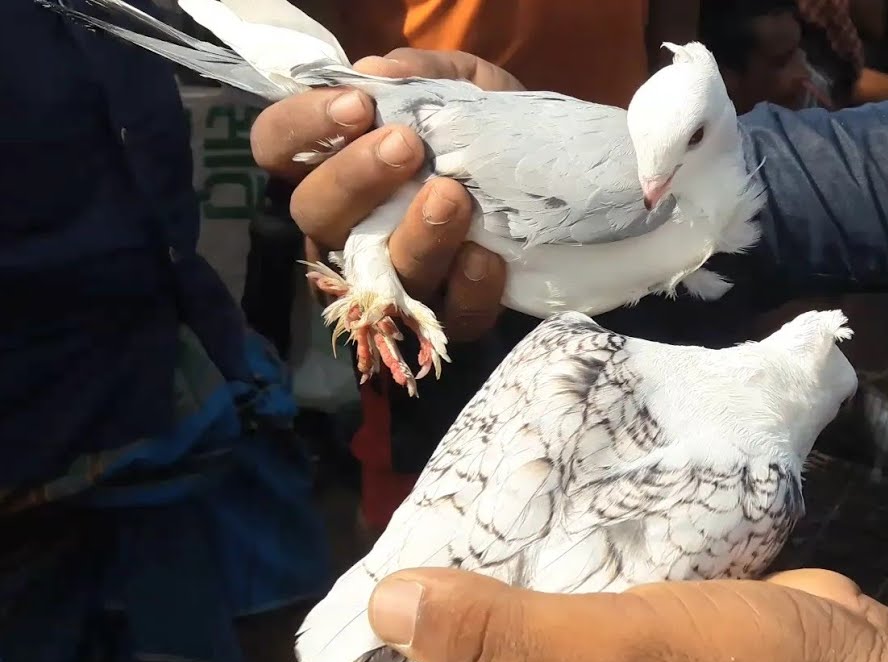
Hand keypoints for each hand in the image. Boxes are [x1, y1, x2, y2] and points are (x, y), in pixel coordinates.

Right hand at [250, 50, 524, 340]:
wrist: (560, 176)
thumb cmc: (489, 129)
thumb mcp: (465, 87)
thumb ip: (424, 76)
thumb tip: (381, 71)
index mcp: (334, 163)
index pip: (278, 146)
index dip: (304, 126)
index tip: (358, 105)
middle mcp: (347, 227)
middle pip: (313, 213)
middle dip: (355, 177)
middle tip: (405, 145)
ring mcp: (392, 279)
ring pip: (378, 272)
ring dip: (415, 234)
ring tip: (451, 195)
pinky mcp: (447, 316)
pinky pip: (447, 314)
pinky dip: (467, 287)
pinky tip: (486, 255)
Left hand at [367, 568, 887, 661]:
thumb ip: (508, 639)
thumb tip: (386, 604)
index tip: (359, 630)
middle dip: (445, 627)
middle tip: (400, 555)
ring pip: (529, 640)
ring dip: (499, 590)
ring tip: (448, 527)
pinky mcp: (641, 645)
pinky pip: (577, 609)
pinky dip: (557, 572)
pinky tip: (530, 519)